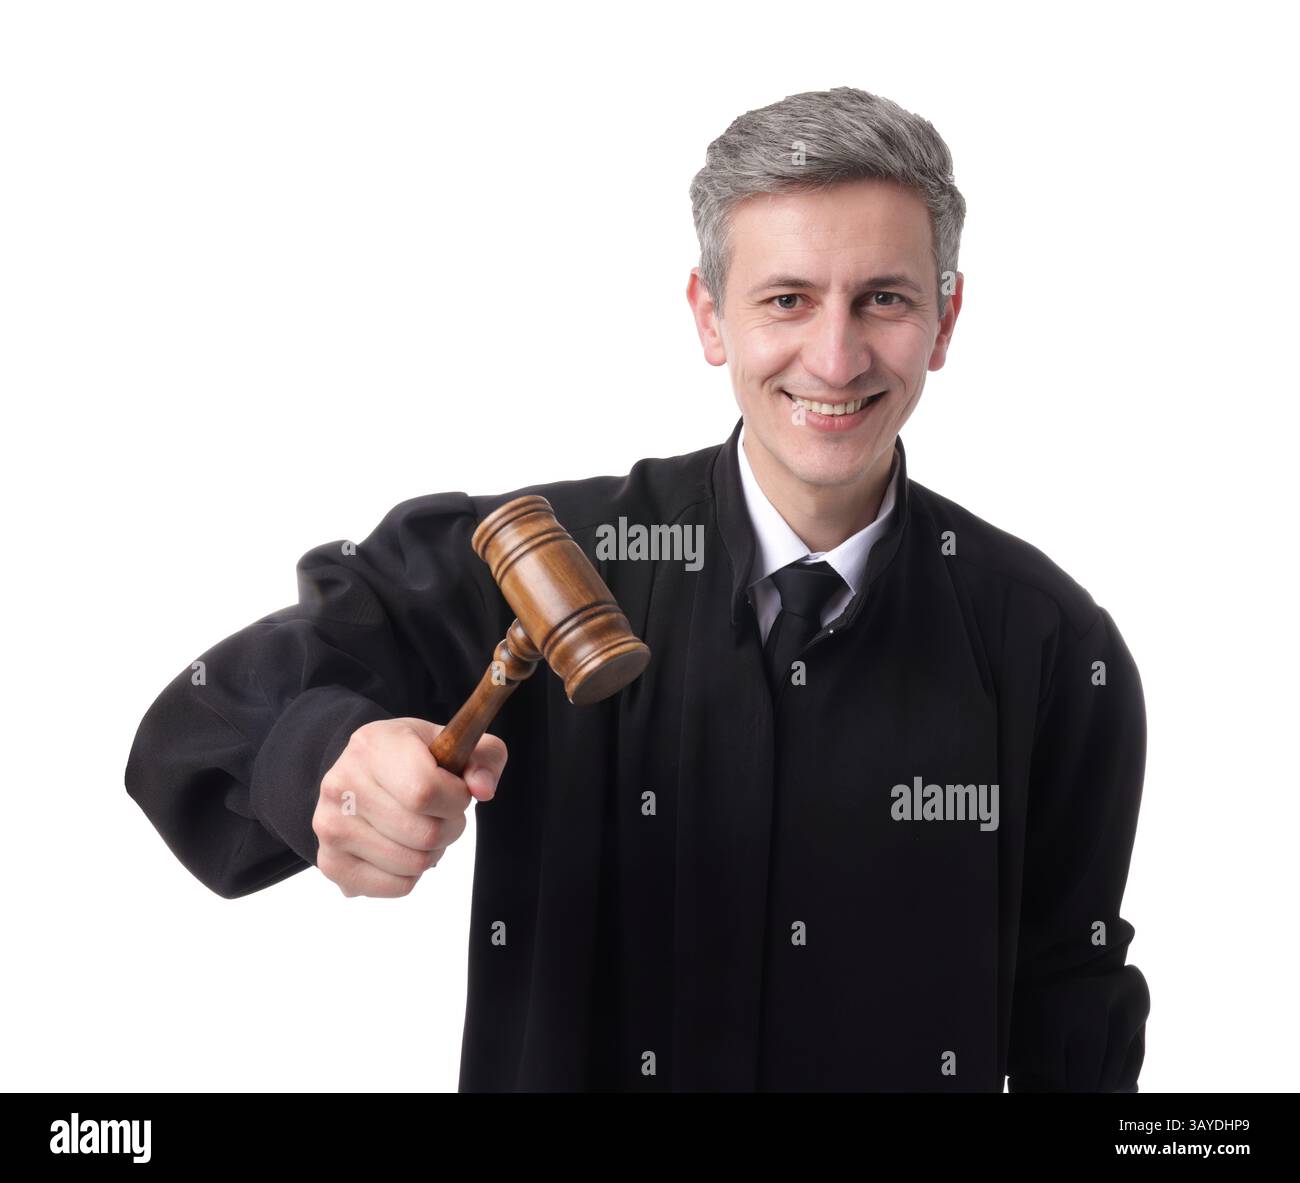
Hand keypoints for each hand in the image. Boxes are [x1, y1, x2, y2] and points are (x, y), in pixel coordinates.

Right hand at [312, 717, 506, 897]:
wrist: (365, 774)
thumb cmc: (415, 758)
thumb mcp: (455, 742)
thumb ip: (483, 758)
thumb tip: (482, 789)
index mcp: (372, 744)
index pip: (425, 791)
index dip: (455, 800)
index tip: (456, 792)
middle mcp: (341, 783)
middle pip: (424, 833)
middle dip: (449, 828)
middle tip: (441, 814)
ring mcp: (330, 825)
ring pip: (413, 864)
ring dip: (432, 852)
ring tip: (421, 828)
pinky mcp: (330, 861)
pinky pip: (395, 886)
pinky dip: (411, 874)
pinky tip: (401, 847)